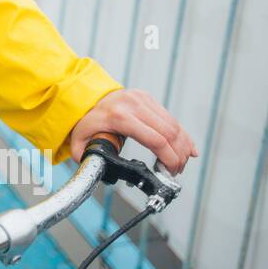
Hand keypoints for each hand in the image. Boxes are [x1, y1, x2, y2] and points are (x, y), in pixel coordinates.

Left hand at [67, 88, 198, 172]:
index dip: (168, 158)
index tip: (171, 171)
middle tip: (176, 171)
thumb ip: (86, 159)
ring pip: (173, 125)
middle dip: (178, 155)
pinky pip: (170, 117)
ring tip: (180, 163)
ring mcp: (142, 99)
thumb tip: (97, 172)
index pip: (155, 139)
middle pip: (169, 133)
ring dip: (182, 146)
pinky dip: (181, 134)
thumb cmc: (85, 120)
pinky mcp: (148, 98)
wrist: (84, 96)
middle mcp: (134, 105)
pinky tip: (188, 148)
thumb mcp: (79, 141)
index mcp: (119, 117)